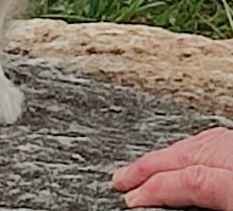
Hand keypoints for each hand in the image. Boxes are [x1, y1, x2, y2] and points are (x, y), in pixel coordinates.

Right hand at [112, 126, 232, 208]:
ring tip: (144, 165)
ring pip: (199, 142)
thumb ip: (199, 192)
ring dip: (167, 154)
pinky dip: (193, 146)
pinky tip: (185, 152)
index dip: (153, 188)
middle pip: (186, 154)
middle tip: (122, 177)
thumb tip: (166, 202)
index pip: (187, 180)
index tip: (130, 197)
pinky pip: (215, 140)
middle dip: (149, 165)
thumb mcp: (232, 208)